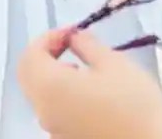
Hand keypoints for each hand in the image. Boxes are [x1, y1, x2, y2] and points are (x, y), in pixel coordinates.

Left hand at [17, 29, 161, 138]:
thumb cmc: (134, 103)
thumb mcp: (114, 63)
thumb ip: (87, 45)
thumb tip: (73, 36)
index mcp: (49, 86)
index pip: (30, 54)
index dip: (48, 37)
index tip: (72, 32)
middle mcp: (42, 109)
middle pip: (28, 75)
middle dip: (45, 54)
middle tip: (70, 45)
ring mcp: (52, 129)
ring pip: (39, 95)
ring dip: (51, 75)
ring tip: (81, 68)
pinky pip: (52, 111)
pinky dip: (60, 95)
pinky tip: (86, 94)